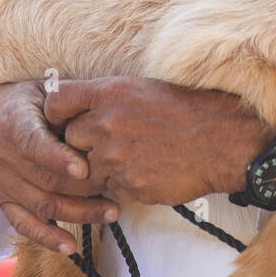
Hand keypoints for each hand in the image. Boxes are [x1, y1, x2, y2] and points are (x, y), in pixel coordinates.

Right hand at [0, 80, 119, 254]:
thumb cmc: (32, 101)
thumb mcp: (46, 90)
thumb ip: (67, 103)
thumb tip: (96, 112)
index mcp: (14, 123)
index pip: (35, 144)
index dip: (58, 158)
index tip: (84, 169)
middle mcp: (3, 155)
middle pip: (46, 181)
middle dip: (84, 191)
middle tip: (117, 195)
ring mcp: (2, 181)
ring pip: (42, 204)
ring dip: (78, 213)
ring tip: (110, 213)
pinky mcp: (2, 200)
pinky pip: (24, 224)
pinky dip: (46, 237)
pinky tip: (70, 246)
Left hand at [44, 77, 272, 205]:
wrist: (220, 139)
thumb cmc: (182, 109)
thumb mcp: (139, 87)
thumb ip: (103, 98)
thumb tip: (73, 107)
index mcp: (107, 93)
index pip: (55, 103)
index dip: (56, 114)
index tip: (64, 120)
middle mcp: (105, 124)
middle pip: (66, 140)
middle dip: (79, 145)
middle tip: (100, 145)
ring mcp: (115, 158)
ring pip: (84, 170)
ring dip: (97, 169)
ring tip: (124, 159)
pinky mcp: (128, 186)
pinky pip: (108, 189)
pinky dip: (119, 185)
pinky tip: (141, 171)